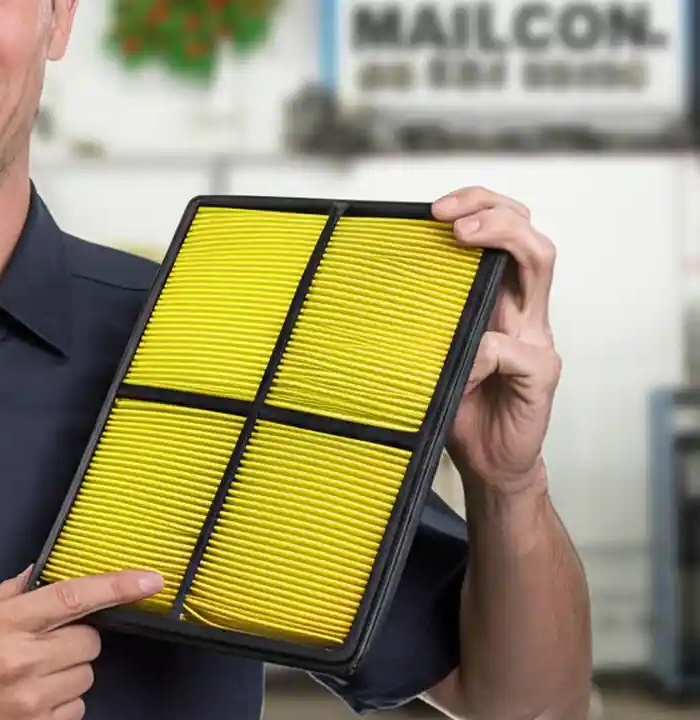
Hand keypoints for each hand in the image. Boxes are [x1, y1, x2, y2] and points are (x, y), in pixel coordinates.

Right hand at [0, 566, 163, 719]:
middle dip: (73, 640)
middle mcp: (22, 660)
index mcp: (5, 625)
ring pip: (86, 676)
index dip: (117, 586)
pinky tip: (32, 698)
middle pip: (89, 641)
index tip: (149, 580)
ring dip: (69, 672)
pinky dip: (62, 702)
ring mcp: (32, 699)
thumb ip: (8, 597)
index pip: (74, 597)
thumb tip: (34, 573)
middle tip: (43, 646)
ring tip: (32, 675)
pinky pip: (76, 708)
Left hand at [432, 186, 560, 495]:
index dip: (476, 206)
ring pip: (541, 262)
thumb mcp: (428, 357)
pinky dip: (487, 351)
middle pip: (527, 232)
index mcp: (497, 302)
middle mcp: (522, 311)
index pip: (503, 232)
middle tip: (447, 213)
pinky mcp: (542, 374)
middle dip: (491, 207)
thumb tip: (365, 293)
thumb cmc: (457, 407)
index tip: (431, 209)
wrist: (488, 464)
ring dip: (503, 237)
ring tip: (464, 234)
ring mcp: (536, 338)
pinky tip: (463, 367)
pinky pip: (517, 349)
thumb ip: (419, 326)